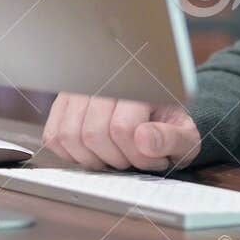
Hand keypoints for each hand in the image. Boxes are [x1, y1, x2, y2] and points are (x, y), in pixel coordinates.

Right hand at [41, 93, 200, 170]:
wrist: (160, 111)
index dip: (139, 155)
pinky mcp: (62, 104)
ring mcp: (78, 90)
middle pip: (93, 134)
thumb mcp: (186, 133)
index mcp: (138, 82)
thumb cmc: (171, 124)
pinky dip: (72, 154)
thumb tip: (144, 139)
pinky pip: (53, 137)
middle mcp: (103, 79)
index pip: (123, 128)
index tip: (155, 159)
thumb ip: (171, 137)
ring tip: (117, 155)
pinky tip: (96, 152)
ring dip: (93, 159)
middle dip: (116, 159)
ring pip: (68, 136)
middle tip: (135, 159)